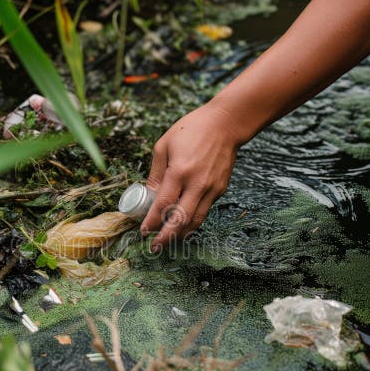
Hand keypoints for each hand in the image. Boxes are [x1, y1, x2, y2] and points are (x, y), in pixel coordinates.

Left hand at [141, 101, 243, 250]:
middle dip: (166, 236)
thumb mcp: (164, 145)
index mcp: (180, 171)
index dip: (152, 221)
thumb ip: (156, 173)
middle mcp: (197, 183)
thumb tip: (148, 195)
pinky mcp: (220, 189)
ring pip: (195, 220)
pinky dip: (192, 222)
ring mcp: (212, 188)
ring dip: (181, 234)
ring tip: (168, 241)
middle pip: (180, 219)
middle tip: (154, 246)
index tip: (143, 231)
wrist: (226, 123)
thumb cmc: (192, 130)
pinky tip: (182, 226)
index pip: (163, 204)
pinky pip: (204, 211)